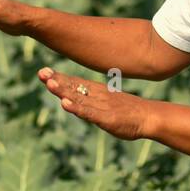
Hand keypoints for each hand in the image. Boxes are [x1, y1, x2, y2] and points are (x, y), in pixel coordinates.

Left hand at [37, 67, 152, 140]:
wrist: (149, 117)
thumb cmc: (127, 111)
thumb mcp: (106, 102)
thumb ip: (90, 100)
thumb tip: (74, 98)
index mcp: (96, 91)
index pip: (74, 83)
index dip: (58, 78)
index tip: (43, 72)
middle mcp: (96, 96)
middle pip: (73, 88)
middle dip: (56, 81)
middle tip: (41, 73)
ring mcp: (101, 106)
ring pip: (79, 98)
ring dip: (63, 91)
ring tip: (49, 83)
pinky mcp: (106, 118)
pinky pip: (89, 113)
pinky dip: (77, 108)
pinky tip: (65, 104)